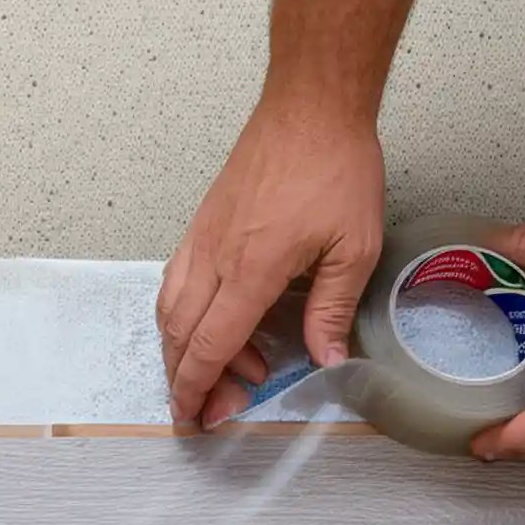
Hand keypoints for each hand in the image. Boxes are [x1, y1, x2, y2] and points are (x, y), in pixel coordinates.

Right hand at [156, 101, 384, 427]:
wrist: (309, 109)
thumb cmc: (336, 171)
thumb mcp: (354, 247)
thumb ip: (331, 309)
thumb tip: (325, 360)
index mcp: (252, 270)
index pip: (212, 343)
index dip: (199, 386)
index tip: (196, 416)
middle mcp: (215, 258)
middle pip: (180, 334)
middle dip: (185, 379)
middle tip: (207, 408)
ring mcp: (202, 239)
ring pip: (169, 308)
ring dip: (182, 349)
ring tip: (218, 369)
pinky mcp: (201, 224)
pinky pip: (175, 281)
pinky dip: (180, 315)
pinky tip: (205, 323)